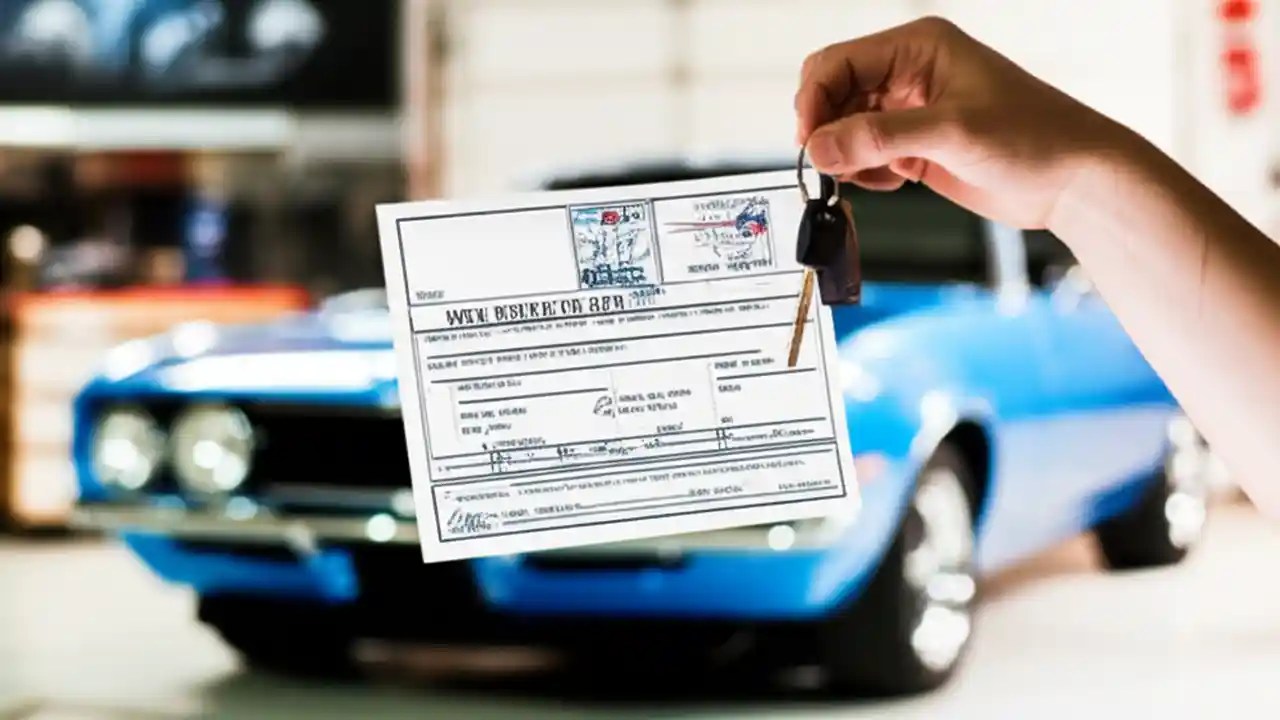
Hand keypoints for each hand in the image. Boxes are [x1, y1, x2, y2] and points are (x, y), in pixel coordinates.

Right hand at [795, 16, 1134, 229]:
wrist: (1073, 181)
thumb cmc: (1034, 139)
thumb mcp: (951, 132)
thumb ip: (878, 138)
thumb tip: (818, 148)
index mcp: (917, 47)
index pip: (837, 63)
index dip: (814, 101)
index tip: (809, 142)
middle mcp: (907, 73)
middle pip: (833, 93)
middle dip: (824, 129)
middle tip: (829, 165)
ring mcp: (910, 111)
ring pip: (844, 127)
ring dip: (842, 155)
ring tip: (865, 177)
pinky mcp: (915, 147)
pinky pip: (864, 155)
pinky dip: (862, 172)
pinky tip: (889, 184)